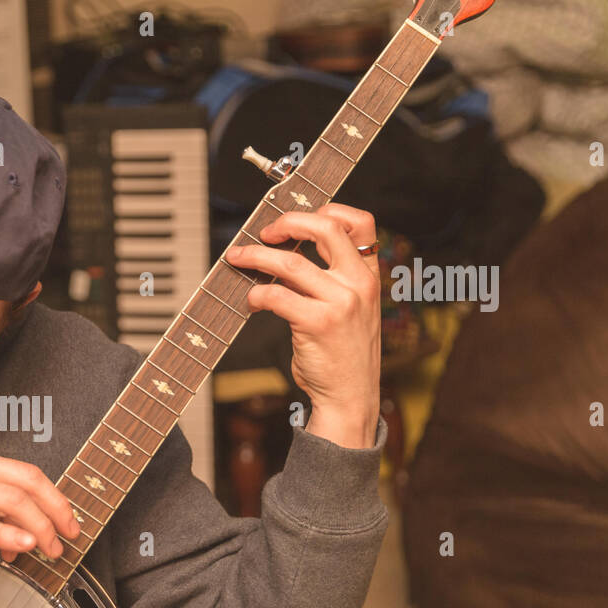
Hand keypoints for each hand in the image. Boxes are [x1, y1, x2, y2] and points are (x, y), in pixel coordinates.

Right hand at [0, 439, 81, 571]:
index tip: (66, 519)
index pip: (26, 471)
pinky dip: (10, 535)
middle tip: (68, 534)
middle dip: (56, 511)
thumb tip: (32, 525)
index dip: (53, 498)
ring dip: (39, 529)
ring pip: (13, 501)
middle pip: (27, 481)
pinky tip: (23, 546)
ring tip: (48, 549)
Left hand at [224, 203, 381, 448]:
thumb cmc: (342, 355)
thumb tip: (285, 256)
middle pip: (324, 228)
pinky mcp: (318, 323)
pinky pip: (276, 295)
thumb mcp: (351, 311)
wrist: (350, 396)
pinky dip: (256, 294)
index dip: (328, 210)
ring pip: (290, 262)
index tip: (298, 220)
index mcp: (369, 276)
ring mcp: (340, 302)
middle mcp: (359, 284)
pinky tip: (251, 300)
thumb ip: (332, 281)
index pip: (361, 222)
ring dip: (256, 257)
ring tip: (238, 259)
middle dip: (287, 222)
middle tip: (264, 233)